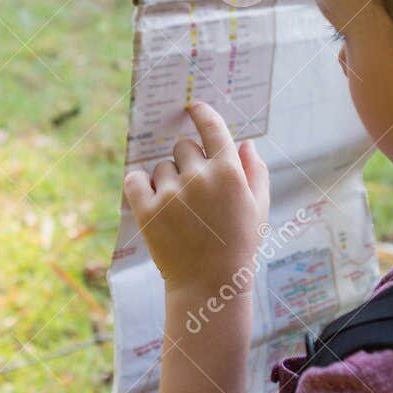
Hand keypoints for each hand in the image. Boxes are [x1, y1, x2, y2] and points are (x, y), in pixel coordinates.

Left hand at [123, 102, 269, 296]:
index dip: (201, 112)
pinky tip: (151, 198)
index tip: (193, 107)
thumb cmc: (238, 245)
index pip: (211, 126)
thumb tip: (246, 143)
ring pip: (160, 166)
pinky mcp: (147, 211)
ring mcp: (171, 194)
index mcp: (229, 172)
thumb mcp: (258, 208)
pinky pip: (134, 180)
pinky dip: (139, 185)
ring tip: (180, 209)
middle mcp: (199, 178)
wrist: (209, 286)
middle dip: (188, 161)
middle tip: (195, 189)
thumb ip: (255, 172)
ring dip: (167, 179)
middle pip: (183, 147)